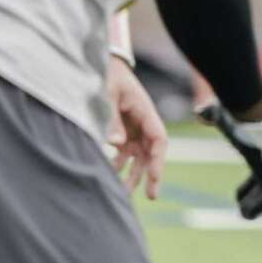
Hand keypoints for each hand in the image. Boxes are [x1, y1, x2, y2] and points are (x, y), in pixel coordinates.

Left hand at [107, 55, 167, 199]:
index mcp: (145, 110)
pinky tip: (110, 175)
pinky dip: (119, 165)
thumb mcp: (106, 93)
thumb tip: (116, 144)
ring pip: (139, 155)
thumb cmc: (106, 76)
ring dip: (134, 173)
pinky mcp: (123, 131)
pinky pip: (125, 152)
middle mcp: (143, 122)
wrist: (102, 66)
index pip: (159, 138)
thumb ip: (111, 118)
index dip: (158, 159)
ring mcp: (133, 127)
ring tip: (124, 193)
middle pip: (152, 152)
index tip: (154, 177)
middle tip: (151, 196)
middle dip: (151, 174)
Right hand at [196, 87, 261, 219]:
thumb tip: (198, 113)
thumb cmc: (238, 114)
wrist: (253, 116)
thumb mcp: (224, 117)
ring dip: (257, 205)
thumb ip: (212, 117)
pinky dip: (260, 207)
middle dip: (254, 196)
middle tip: (242, 208)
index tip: (239, 196)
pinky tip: (246, 214)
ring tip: (243, 213)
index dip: (251, 185)